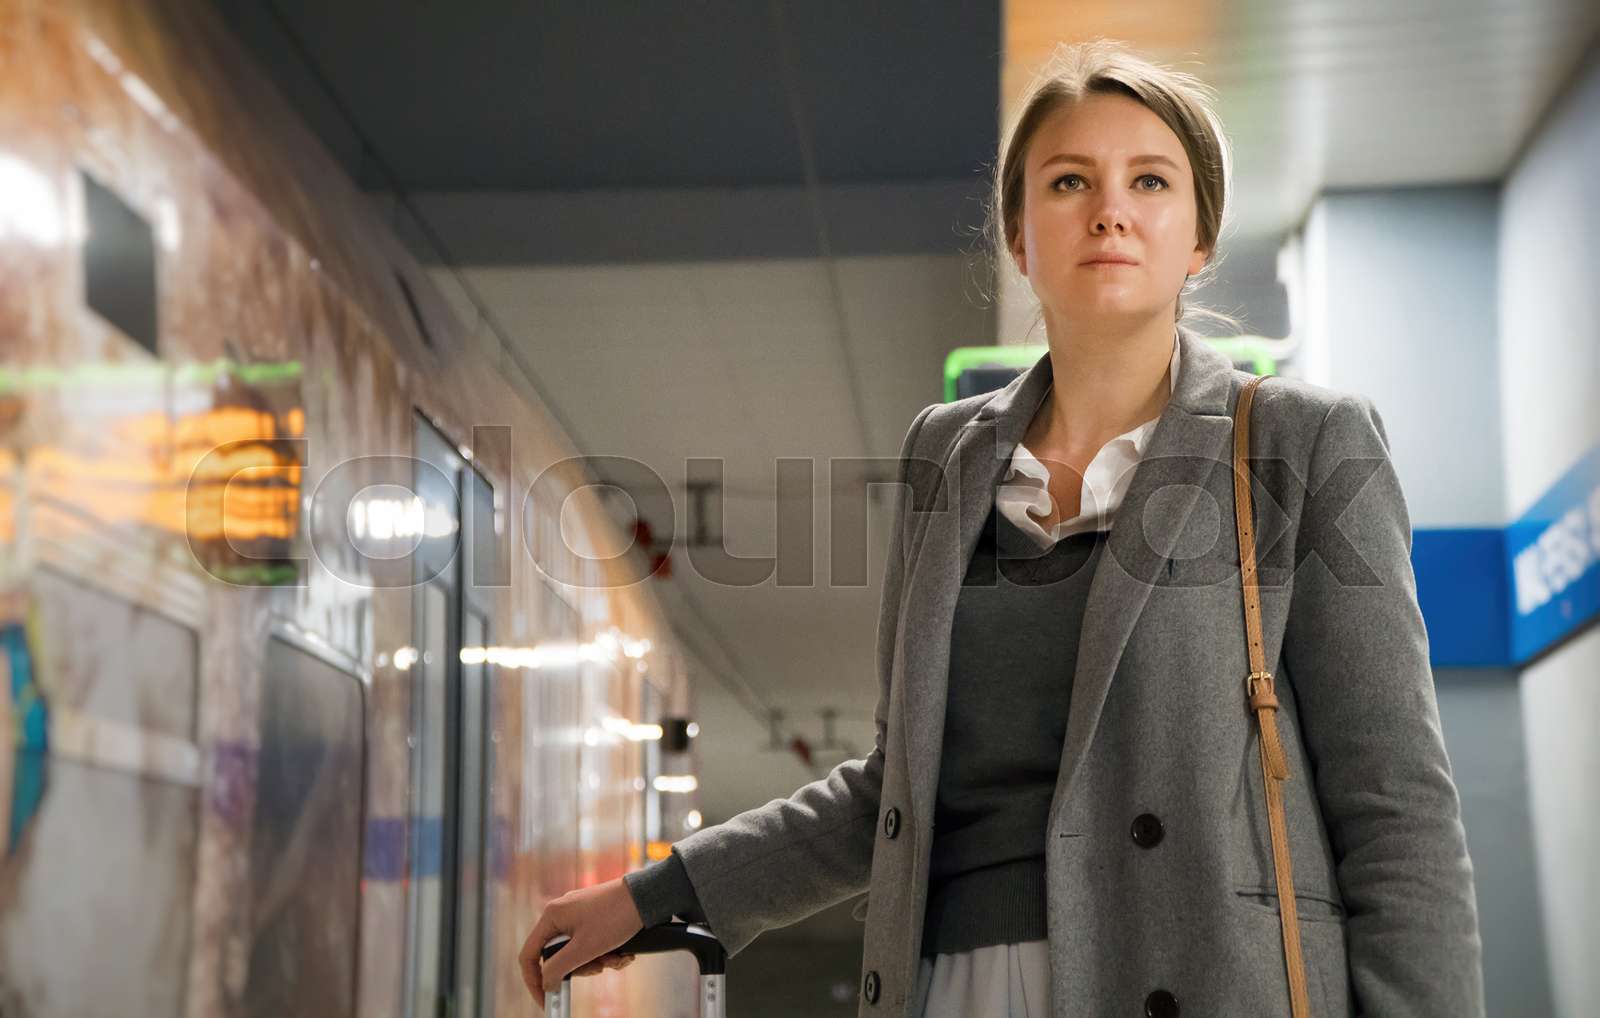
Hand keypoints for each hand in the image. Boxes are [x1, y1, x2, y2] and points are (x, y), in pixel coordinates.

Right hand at [518, 876, 644, 1009]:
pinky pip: (591, 945)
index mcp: (552, 916)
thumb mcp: (585, 949)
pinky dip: (606, 953)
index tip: (546, 1000)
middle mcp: (562, 914)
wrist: (647, 897)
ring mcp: (578, 915)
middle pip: (557, 956)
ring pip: (577, 953)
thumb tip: (546, 984)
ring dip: (597, 962)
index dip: (534, 980)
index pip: (529, 954)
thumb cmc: (615, 916)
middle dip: (580, 968)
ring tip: (615, 958)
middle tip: (599, 968)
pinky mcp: (594, 918)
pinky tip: (622, 952)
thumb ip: (559, 968)